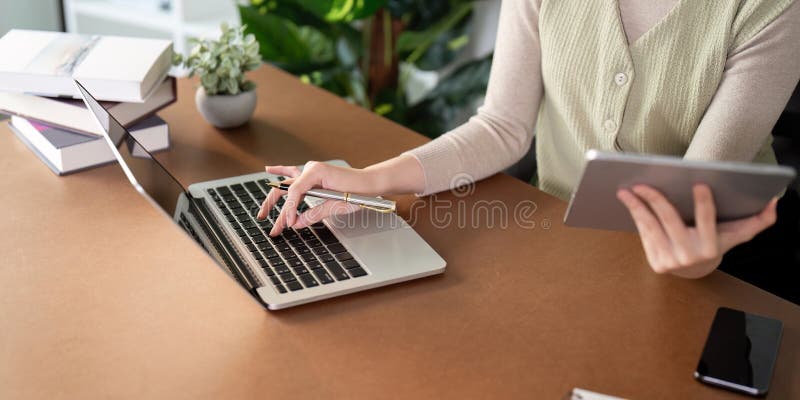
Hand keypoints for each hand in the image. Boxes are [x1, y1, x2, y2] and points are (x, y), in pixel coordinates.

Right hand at [257, 162, 372, 235]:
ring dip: (275, 199)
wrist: (370, 183)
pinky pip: (295, 175)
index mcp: (316, 172)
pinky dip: (282, 172)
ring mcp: (312, 171)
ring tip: (263, 212)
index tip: (289, 224)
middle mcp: (312, 169)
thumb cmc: (359, 192)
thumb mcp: (337, 206)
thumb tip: (297, 223)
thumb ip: (314, 214)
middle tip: (269, 224)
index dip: (290, 210)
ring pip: (288, 185)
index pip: (294, 192)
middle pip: (286, 189)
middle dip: (275, 208)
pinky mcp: (315, 176)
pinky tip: (269, 169)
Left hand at [617, 184, 777, 278]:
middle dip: (656, 200)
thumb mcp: (737, 234)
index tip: (699, 183)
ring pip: (651, 228)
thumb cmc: (715, 243)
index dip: (704, 203)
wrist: (695, 271)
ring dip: (636, 207)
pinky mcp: (656, 263)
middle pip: (671, 222)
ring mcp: (671, 260)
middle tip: (642, 183)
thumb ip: (758, 220)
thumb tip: (775, 202)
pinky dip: (636, 217)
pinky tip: (629, 202)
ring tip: (625, 191)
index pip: (708, 221)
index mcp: (710, 246)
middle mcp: (690, 255)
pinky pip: (644, 235)